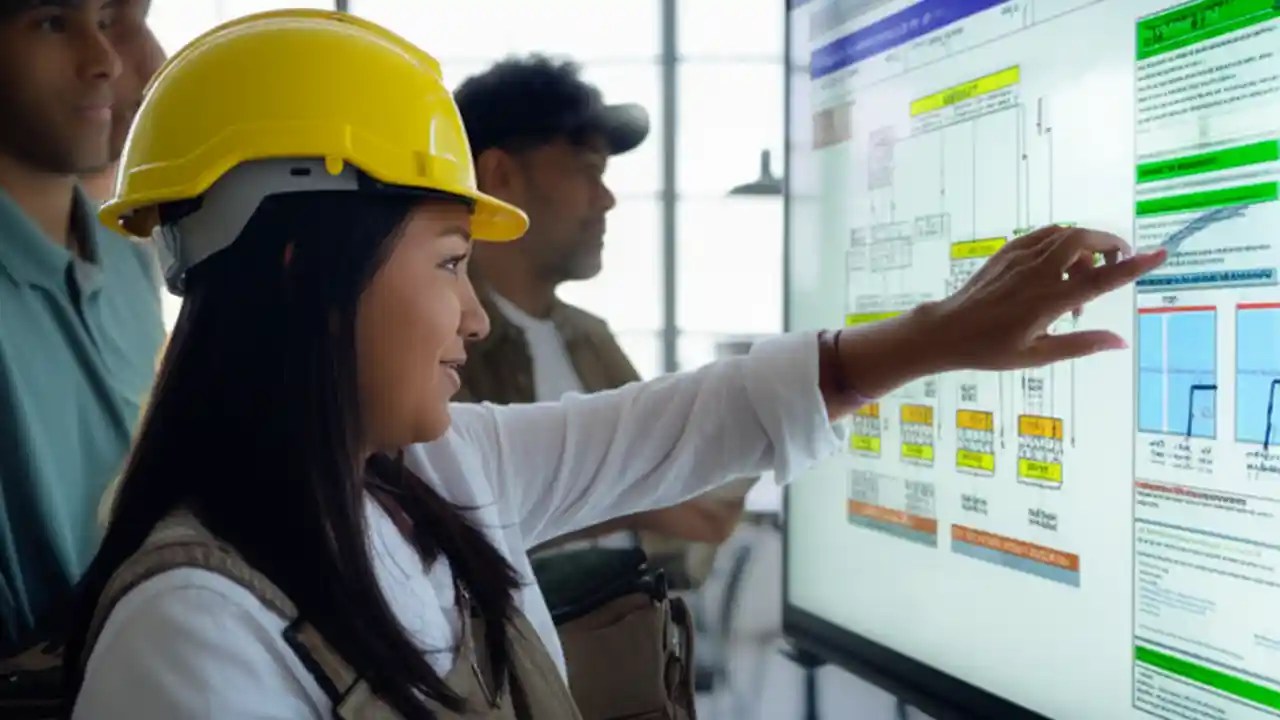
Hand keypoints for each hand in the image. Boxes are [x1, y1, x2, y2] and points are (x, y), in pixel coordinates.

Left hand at [928, 225, 1164, 369]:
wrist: (947, 330)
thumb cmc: (990, 349)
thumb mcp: (1037, 355)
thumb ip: (1081, 344)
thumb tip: (1120, 341)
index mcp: (1047, 301)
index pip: (1100, 280)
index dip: (1133, 266)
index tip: (1160, 254)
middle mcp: (1036, 273)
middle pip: (1084, 240)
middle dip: (1110, 246)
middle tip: (1117, 265)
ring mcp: (1019, 258)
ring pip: (1065, 234)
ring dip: (1085, 248)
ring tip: (1081, 279)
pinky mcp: (1007, 251)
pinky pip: (1044, 234)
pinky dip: (1062, 242)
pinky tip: (1059, 266)